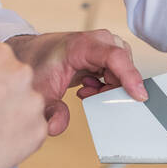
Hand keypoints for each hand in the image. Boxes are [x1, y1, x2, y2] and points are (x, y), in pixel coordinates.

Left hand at [6, 30, 148, 135]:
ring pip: (123, 65)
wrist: (27, 55)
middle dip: (116, 85)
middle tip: (96, 96)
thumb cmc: (34, 67)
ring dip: (111, 84)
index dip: (130, 76)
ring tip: (88, 92)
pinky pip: (118, 68)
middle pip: (123, 61)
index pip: (114, 56)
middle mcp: (94, 40)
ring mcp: (100, 44)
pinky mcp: (102, 52)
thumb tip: (58, 126)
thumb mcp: (39, 93)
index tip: (139, 95)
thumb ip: (50, 112)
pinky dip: (108, 82)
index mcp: (79, 46)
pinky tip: (89, 88)